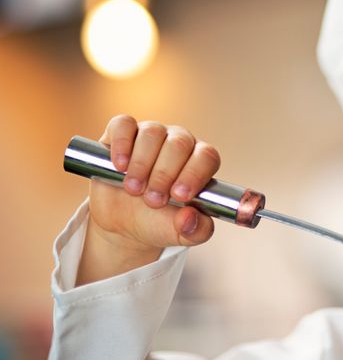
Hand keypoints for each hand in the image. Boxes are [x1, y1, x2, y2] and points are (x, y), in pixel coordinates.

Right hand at [77, 115, 219, 284]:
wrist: (123, 223)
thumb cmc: (158, 221)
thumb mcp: (180, 234)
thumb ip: (196, 230)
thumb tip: (190, 218)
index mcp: (200, 162)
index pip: (206, 156)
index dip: (194, 174)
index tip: (179, 196)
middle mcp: (179, 143)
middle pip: (180, 144)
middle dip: (164, 174)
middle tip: (153, 200)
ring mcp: (151, 134)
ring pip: (153, 133)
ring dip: (142, 164)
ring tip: (134, 189)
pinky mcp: (122, 133)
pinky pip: (124, 124)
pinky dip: (122, 144)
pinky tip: (120, 166)